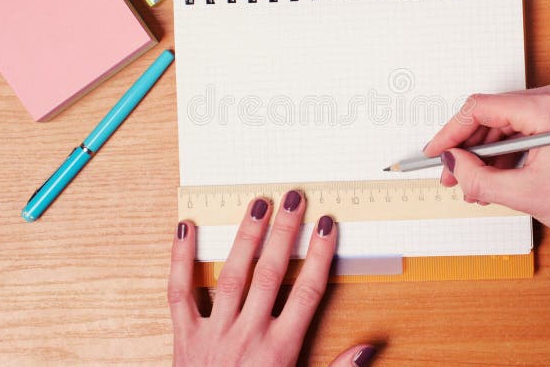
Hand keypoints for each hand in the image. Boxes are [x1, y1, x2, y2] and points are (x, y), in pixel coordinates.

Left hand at [168, 191, 375, 365]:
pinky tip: (185, 228)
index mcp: (279, 351)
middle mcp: (247, 336)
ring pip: (232, 276)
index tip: (327, 226)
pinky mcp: (184, 337)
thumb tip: (369, 348)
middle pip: (271, 275)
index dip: (319, 256)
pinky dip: (181, 260)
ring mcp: (214, 333)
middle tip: (293, 198)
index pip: (307, 293)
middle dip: (284, 233)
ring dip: (245, 238)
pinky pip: (179, 293)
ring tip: (257, 205)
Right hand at [424, 83, 549, 265]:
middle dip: (469, 148)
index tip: (436, 153)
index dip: (451, 133)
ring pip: (505, 124)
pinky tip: (498, 178)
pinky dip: (506, 153)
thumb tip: (454, 164)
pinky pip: (523, 130)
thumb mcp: (524, 194)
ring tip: (476, 186)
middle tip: (454, 176)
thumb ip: (478, 178)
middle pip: (491, 115)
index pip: (480, 109)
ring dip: (486, 154)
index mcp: (546, 109)